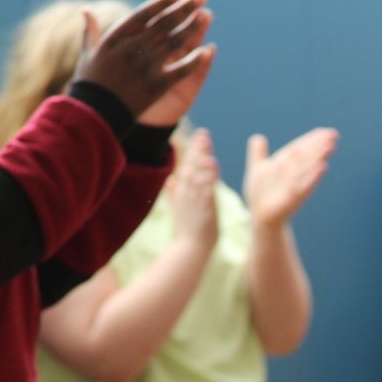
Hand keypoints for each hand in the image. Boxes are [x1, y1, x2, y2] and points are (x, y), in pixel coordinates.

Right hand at [74, 0, 214, 119]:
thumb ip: (90, 31)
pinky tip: (206, 51)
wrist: (96, 114)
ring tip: (206, 15)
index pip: (144, 14)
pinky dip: (193, 61)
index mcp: (116, 38)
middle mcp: (133, 49)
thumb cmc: (91, 82)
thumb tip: (86, 10)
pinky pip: (179, 70)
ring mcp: (146, 67)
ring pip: (174, 43)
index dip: (162, 2)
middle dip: (184, 8)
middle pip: (164, 24)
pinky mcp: (157, 86)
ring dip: (192, 28)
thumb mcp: (88, 53)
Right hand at [167, 128, 218, 250]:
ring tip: (206, 142)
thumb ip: (174, 194)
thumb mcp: (178, 209)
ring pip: (197, 174)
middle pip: (192, 166)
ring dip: (201, 157)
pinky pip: (206, 189)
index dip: (193, 151)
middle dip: (197, 149)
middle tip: (203, 132)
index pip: (187, 167)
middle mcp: (188, 193)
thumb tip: (169, 181)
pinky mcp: (203, 208)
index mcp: (183, 192)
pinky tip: (213, 164)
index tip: (198, 135)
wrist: (189, 250)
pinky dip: (208, 176)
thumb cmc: (187, 231)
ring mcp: (194, 200)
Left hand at [242, 128, 338, 228]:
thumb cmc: (261, 194)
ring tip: (330, 146)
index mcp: (284, 164)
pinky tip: (323, 167)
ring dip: (319, 156)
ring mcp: (294, 185)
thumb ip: (258, 153)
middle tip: (334, 136)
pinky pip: (305, 185)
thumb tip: (259, 138)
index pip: (300, 148)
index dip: (312, 139)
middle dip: (319, 145)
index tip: (325, 131)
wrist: (260, 216)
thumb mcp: (257, 169)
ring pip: (308, 168)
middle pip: (307, 156)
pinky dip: (313, 176)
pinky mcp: (293, 198)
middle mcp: (292, 173)